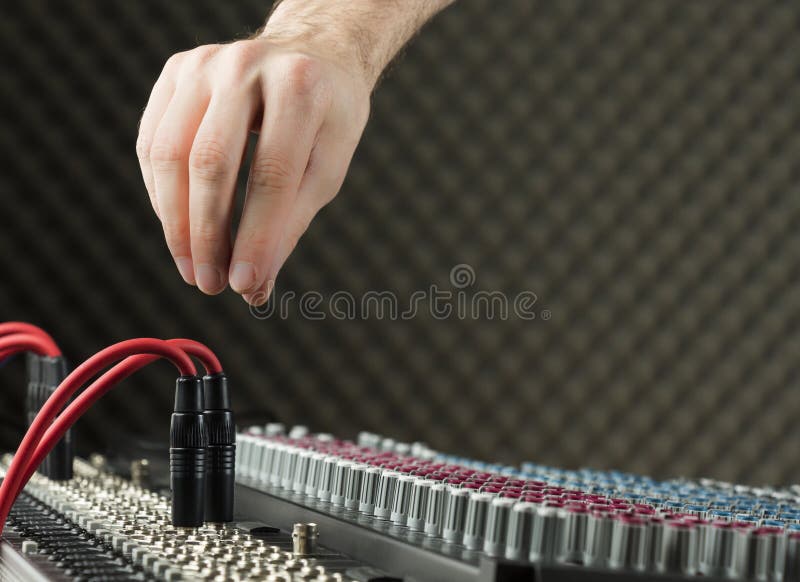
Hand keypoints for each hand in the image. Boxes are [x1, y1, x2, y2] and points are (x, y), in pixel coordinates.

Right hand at [137, 37, 370, 303]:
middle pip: (210, 163)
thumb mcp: (328, 167)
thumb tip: (253, 287)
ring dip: (175, 223)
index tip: (244, 286)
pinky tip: (178, 229)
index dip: (255, 238)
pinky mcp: (176, 71)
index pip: (271, 176)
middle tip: (209, 286)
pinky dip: (161, 194)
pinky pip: (153, 142)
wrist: (310, 54)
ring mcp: (204, 63)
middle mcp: (246, 66)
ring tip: (192, 269)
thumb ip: (291, 223)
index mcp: (299, 87)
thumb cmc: (325, 119)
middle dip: (206, 236)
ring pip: (169, 155)